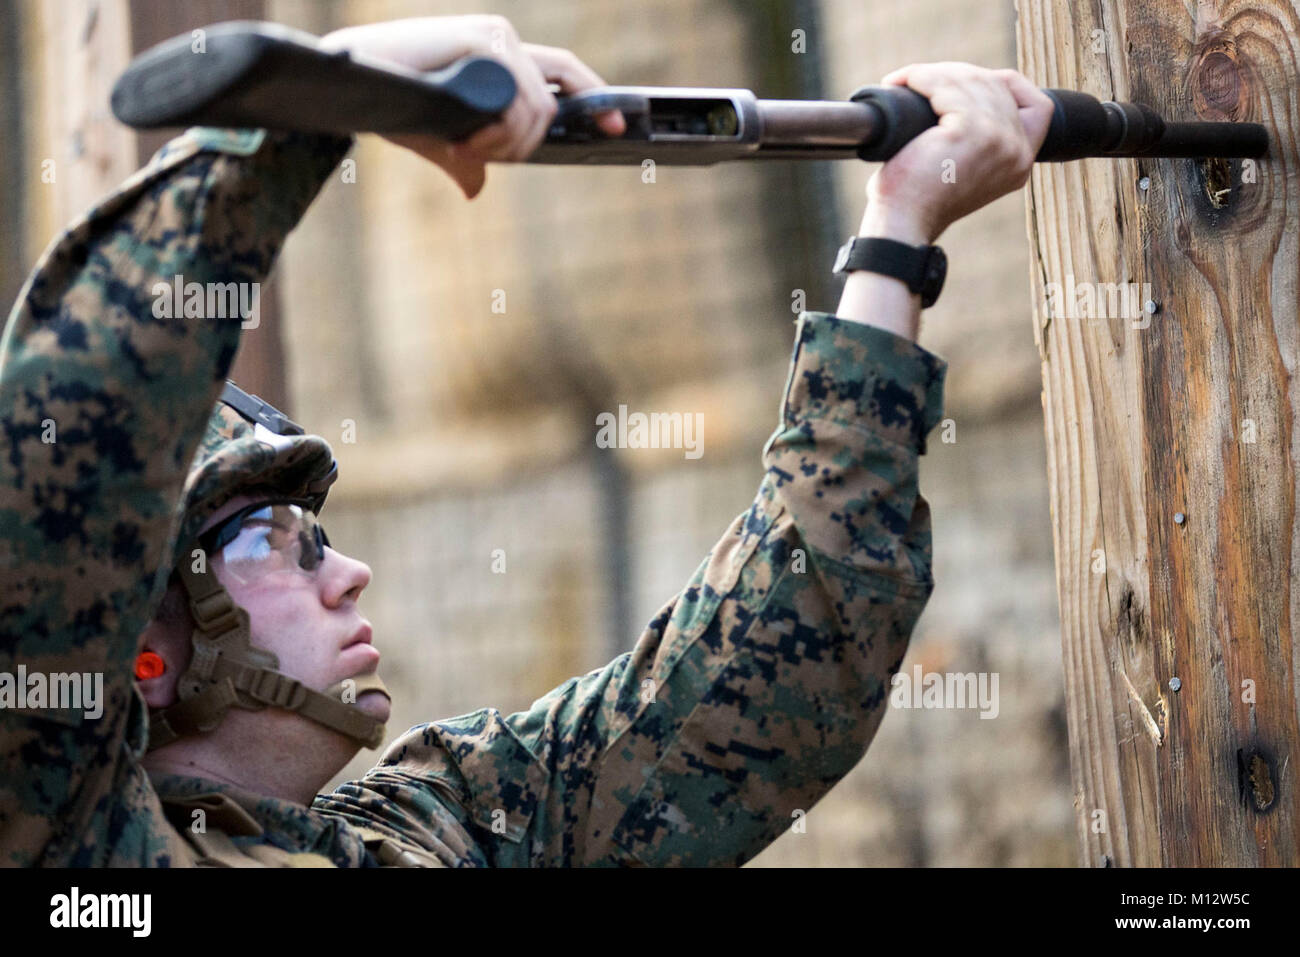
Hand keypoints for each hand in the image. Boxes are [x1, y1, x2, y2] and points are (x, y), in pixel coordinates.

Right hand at [319, 15, 624, 198]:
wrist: (356, 80)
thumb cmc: (394, 102)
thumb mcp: (441, 139)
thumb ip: (468, 159)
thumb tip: (475, 190)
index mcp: (503, 57)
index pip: (564, 73)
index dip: (595, 99)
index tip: (616, 127)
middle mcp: (505, 40)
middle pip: (556, 98)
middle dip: (530, 141)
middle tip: (484, 155)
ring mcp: (496, 39)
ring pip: (538, 109)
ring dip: (507, 144)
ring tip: (466, 148)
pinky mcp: (483, 42)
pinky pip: (517, 102)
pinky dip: (497, 132)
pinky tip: (466, 139)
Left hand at [859, 63, 1053, 243]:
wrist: (901, 228)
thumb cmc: (918, 202)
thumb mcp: (962, 168)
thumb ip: (976, 141)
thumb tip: (954, 99)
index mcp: (1020, 162)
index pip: (1037, 106)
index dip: (1006, 84)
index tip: (968, 82)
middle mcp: (1018, 151)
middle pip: (997, 85)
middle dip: (956, 75)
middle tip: (919, 81)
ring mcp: (998, 140)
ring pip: (971, 81)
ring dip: (934, 74)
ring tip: (905, 81)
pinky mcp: (970, 132)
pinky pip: (946, 87)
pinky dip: (921, 78)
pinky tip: (901, 82)